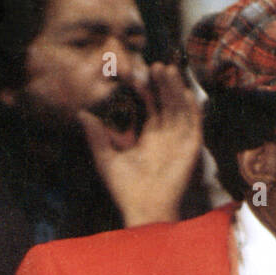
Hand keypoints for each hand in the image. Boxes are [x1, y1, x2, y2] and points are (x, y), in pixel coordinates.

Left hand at [79, 63, 202, 227]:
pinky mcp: (191, 149)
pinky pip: (194, 123)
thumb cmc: (125, 190)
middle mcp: (167, 136)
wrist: (144, 210)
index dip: (146, 89)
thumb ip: (96, 136)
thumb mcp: (106, 159)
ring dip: (175, 89)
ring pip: (180, 108)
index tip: (136, 73)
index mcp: (150, 137)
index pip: (151, 106)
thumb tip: (82, 114)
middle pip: (167, 102)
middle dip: (163, 83)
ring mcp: (181, 141)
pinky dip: (192, 107)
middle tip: (156, 64)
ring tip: (167, 69)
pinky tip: (185, 91)